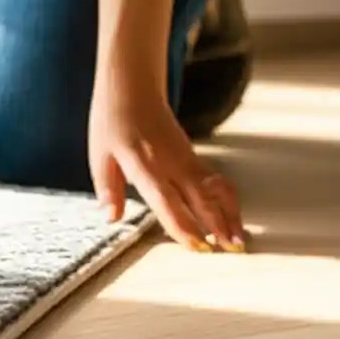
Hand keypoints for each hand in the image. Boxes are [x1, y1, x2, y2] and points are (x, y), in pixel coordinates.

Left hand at [88, 79, 245, 252]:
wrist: (132, 87)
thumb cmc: (112, 121)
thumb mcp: (99, 155)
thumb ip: (107, 188)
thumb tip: (111, 217)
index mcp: (144, 164)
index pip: (166, 200)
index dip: (182, 224)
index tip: (196, 245)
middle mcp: (171, 163)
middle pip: (200, 198)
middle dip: (217, 225)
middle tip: (231, 251)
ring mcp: (186, 158)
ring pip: (215, 190)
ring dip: (230, 215)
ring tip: (239, 240)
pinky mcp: (193, 155)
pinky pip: (215, 181)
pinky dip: (227, 201)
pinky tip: (234, 218)